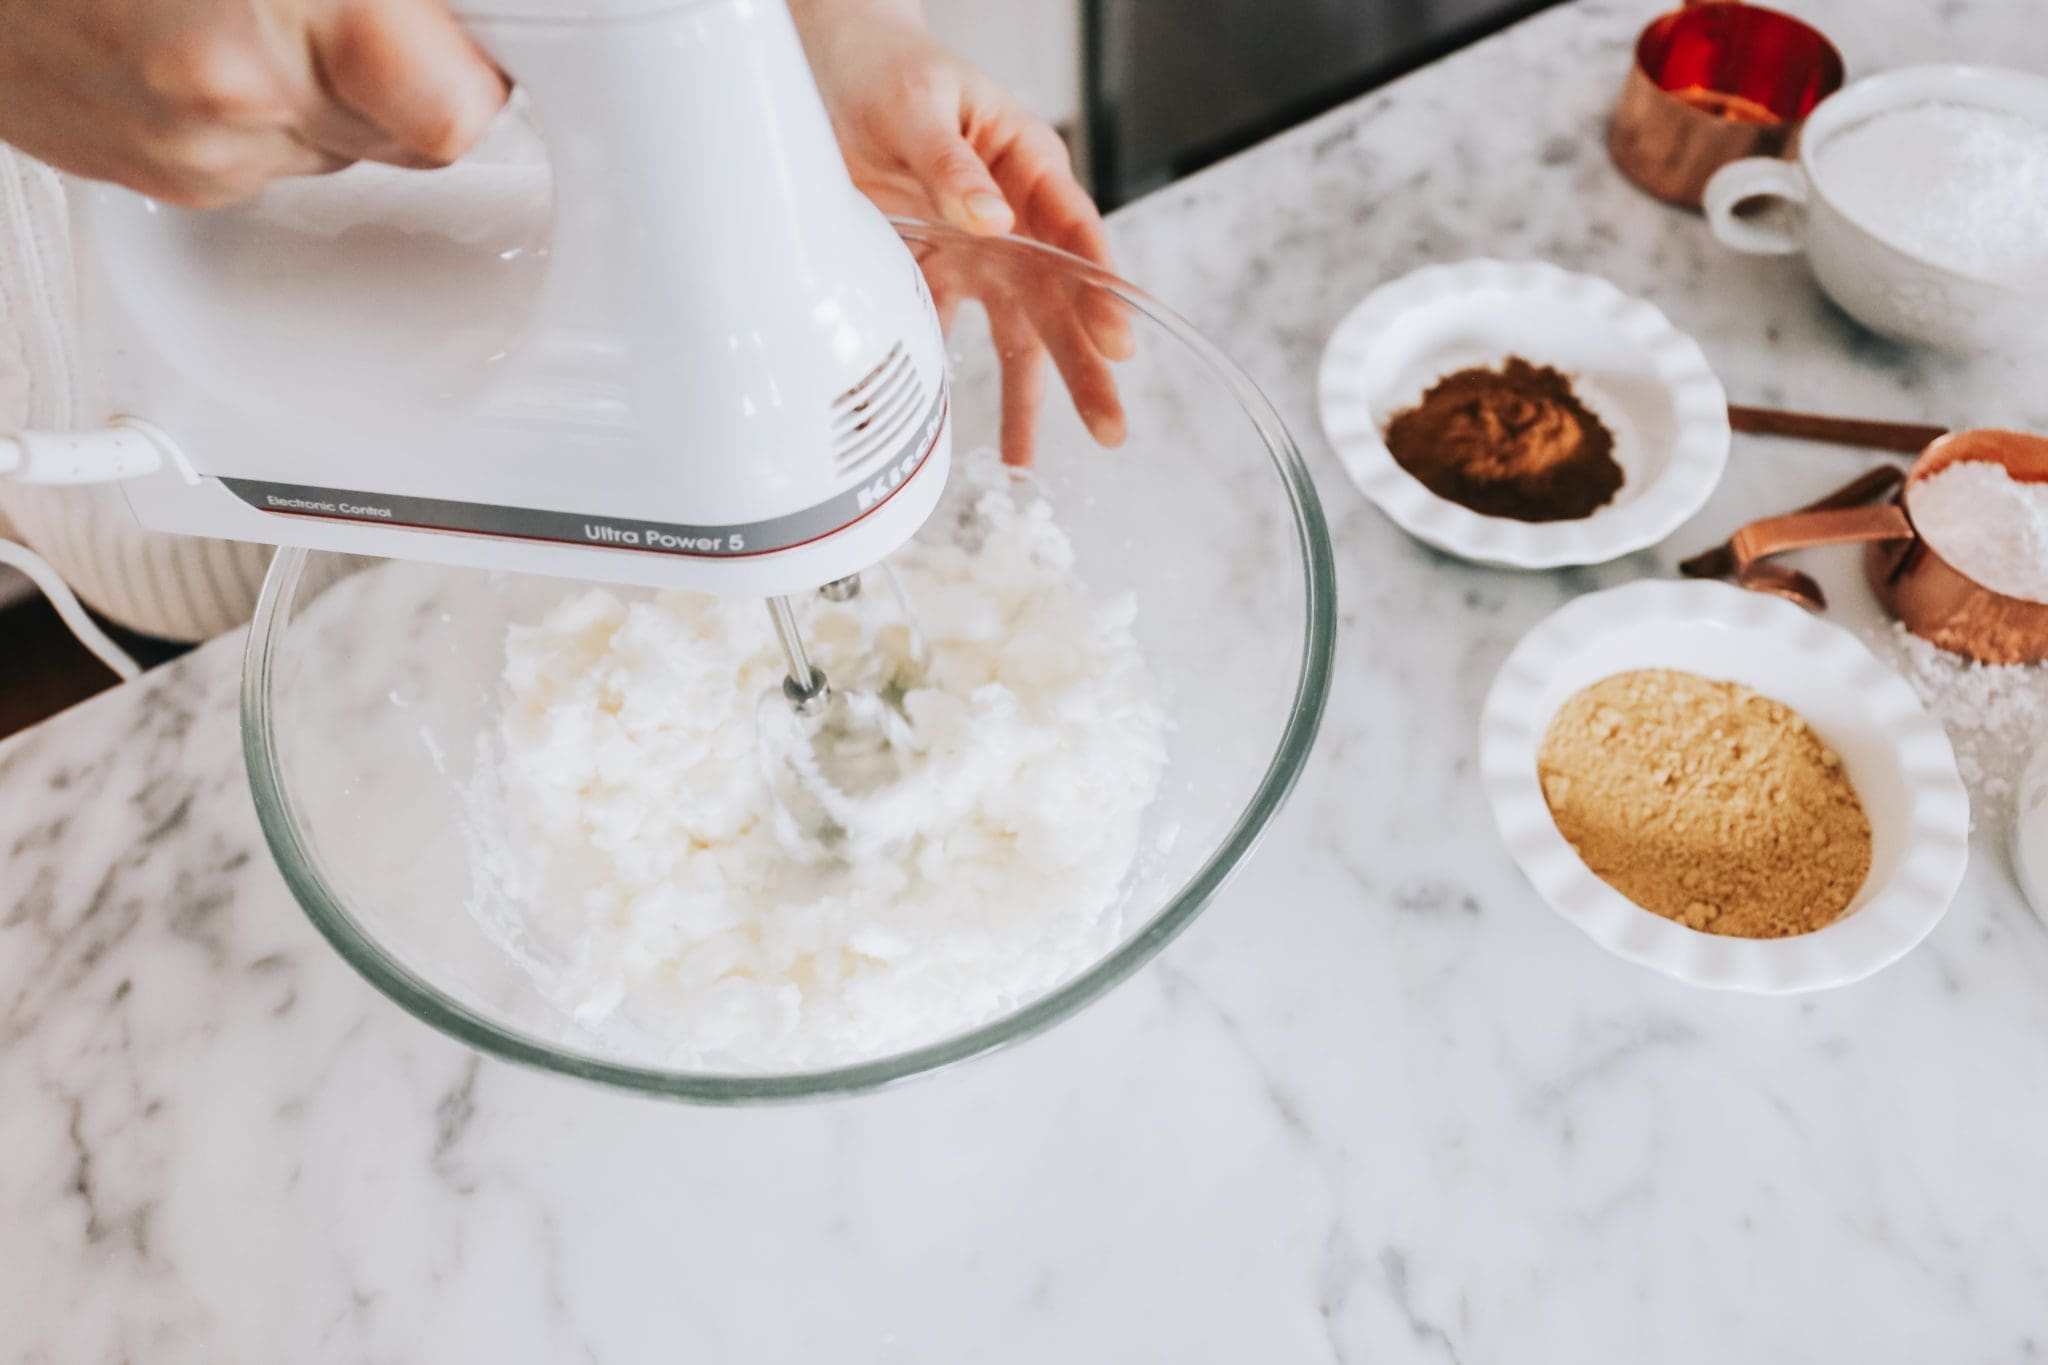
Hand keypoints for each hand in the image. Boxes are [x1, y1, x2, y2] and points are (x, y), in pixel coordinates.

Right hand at [0, 0, 506, 207]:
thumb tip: (468, 26)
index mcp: (272, 23)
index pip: (459, 112)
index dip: (486, 67)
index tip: (498, 37)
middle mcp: (232, 102)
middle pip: (414, 136)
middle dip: (413, 71)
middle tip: (374, 12)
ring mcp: (187, 153)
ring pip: (340, 149)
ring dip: (333, 89)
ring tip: (266, 2)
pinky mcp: (152, 177)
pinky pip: (262, 158)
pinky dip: (261, 105)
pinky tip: (207, 31)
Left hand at [792, 0, 1130, 465]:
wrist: (839, 69)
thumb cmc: (892, 72)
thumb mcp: (919, 106)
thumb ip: (951, 165)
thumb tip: (991, 219)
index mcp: (1029, 164)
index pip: (1076, 234)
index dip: (1100, 290)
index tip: (1118, 341)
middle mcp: (1017, 215)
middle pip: (1059, 298)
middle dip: (1084, 366)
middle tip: (1110, 427)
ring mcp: (980, 246)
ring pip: (1014, 329)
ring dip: (1024, 394)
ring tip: (1027, 461)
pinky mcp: (938, 264)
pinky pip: (946, 325)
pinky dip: (946, 372)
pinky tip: (949, 426)